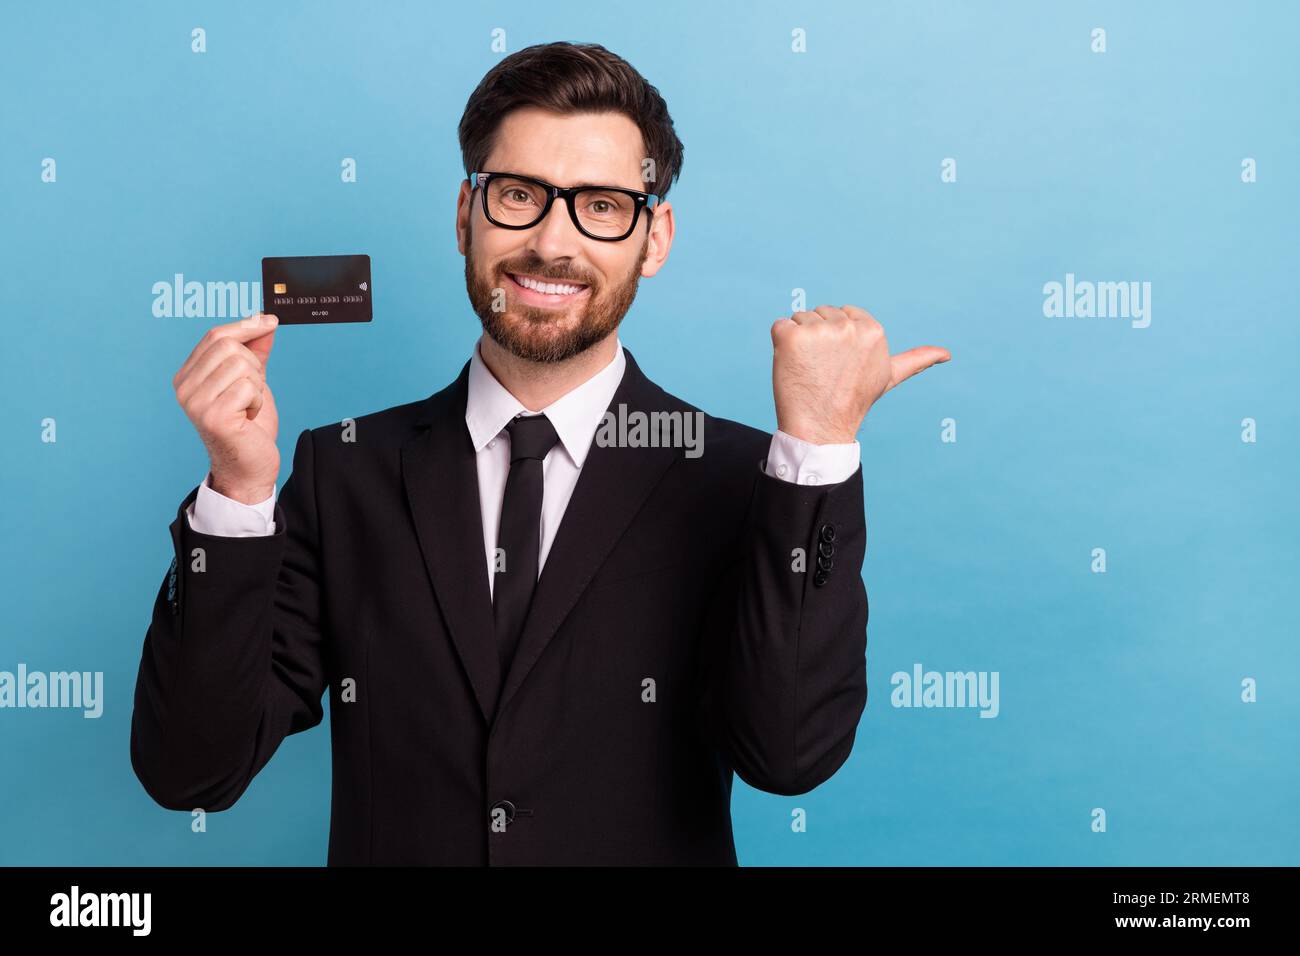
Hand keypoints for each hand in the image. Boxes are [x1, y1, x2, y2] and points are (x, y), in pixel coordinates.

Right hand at [172, 313, 280, 503]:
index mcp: (188, 376)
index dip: (246, 326)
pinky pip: (249, 387)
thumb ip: (255, 352)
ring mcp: (195, 402)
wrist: (250, 467)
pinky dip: (258, 401)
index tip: (270, 322)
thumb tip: (265, 321)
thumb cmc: (249, 427)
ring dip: (257, 387)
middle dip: (253, 365)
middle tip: (252, 392)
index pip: (215, 336)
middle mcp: (184, 388)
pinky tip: (248, 418)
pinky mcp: (212, 416)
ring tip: (248, 408)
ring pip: (241, 365)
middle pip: (228, 346)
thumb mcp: (253, 382)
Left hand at [772, 304, 948, 443]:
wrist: (821, 429)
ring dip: (799, 343)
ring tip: (811, 370)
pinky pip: (779, 326)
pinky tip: (793, 367)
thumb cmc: (853, 401)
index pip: (843, 313)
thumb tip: (947, 354)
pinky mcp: (791, 337)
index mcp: (873, 329)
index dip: (836, 339)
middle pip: (821, 314)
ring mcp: (818, 331)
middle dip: (818, 338)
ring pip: (800, 319)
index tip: (840, 363)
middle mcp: (847, 326)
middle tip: (825, 370)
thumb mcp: (888, 376)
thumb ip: (916, 360)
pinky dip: (780, 345)